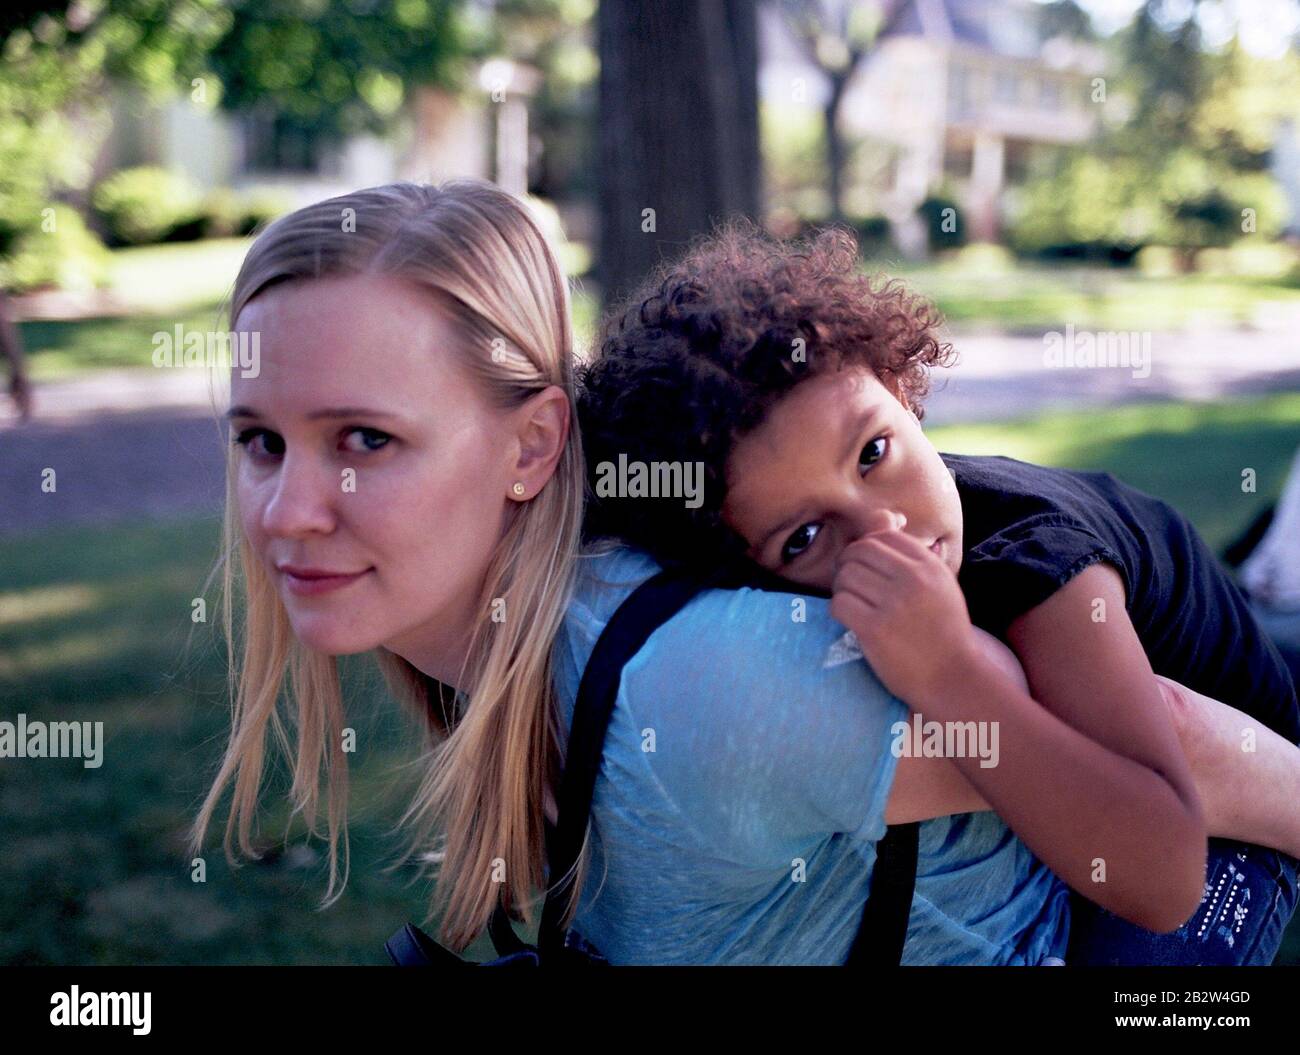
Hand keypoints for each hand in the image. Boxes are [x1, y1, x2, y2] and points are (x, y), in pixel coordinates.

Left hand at [829, 514, 978, 703]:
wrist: (954, 678)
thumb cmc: (942, 629)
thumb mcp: (935, 584)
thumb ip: (908, 552)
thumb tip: (881, 515)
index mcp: (929, 564)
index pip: (882, 536)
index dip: (866, 549)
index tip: (867, 569)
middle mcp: (913, 579)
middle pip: (858, 552)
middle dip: (848, 566)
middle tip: (852, 586)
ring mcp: (894, 604)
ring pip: (845, 576)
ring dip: (842, 589)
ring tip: (854, 604)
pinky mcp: (875, 629)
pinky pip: (839, 604)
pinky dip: (839, 610)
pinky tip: (851, 620)